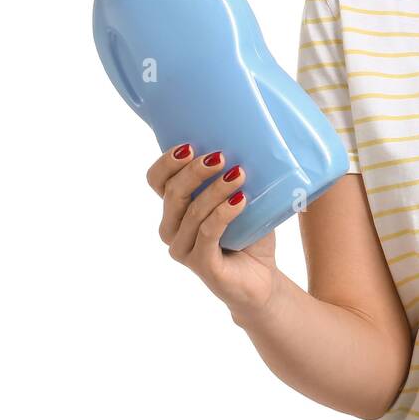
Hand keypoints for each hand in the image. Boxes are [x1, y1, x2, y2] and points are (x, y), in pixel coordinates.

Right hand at [147, 142, 278, 322]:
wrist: (262, 278)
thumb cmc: (249, 234)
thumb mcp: (242, 199)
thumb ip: (236, 176)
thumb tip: (250, 140)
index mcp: (175, 209)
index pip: (156, 181)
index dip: (167, 162)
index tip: (190, 145)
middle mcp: (171, 229)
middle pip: (173, 193)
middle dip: (195, 172)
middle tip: (222, 156)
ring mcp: (183, 249)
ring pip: (191, 212)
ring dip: (215, 190)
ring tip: (240, 174)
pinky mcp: (201, 264)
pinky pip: (207, 233)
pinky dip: (223, 213)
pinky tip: (241, 200)